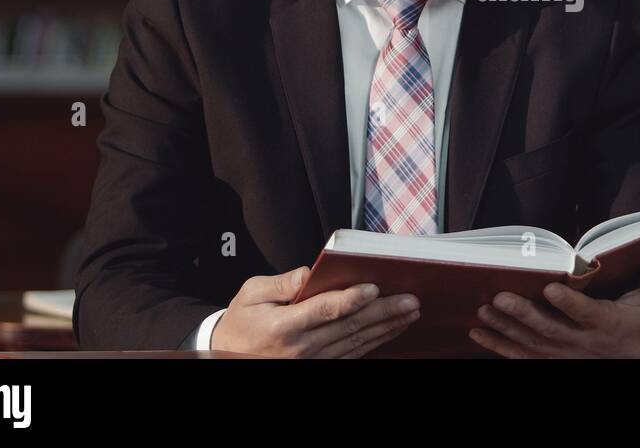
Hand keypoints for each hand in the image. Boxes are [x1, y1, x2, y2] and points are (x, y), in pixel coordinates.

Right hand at [210, 266, 420, 357]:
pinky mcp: (319, 366)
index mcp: (285, 326)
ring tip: (410, 311)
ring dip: (387, 327)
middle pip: (350, 326)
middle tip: (410, 299)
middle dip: (384, 312)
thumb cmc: (242, 322)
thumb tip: (308, 272)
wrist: (228, 356)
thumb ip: (281, 283)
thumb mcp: (251, 294)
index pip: (325, 310)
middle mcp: (302, 347)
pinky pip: (353, 354)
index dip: (351, 299)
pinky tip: (391, 329)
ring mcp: (313, 360)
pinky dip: (375, 341)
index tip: (373, 287)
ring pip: (357, 341)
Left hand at [468, 244, 639, 357]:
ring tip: (484, 310)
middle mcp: (582, 343)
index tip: (551, 288)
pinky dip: (499, 346)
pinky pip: (521, 356)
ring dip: (505, 328)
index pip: (586, 313)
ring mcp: (564, 356)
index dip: (569, 304)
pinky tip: (478, 332)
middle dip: (524, 314)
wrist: (638, 360)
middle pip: (550, 330)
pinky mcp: (551, 361)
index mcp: (607, 323)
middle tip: (501, 297)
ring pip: (531, 343)